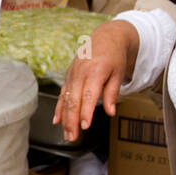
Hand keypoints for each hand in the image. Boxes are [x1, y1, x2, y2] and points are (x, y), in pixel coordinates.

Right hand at [53, 19, 139, 140]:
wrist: (106, 37)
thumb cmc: (114, 56)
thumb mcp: (119, 73)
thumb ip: (112, 93)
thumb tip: (110, 112)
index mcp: (95, 71)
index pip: (88, 95)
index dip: (85, 112)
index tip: (85, 126)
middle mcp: (80, 73)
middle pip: (73, 100)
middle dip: (72, 120)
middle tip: (72, 137)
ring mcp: (72, 74)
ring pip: (66, 99)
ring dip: (65, 118)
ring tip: (66, 134)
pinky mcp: (69, 76)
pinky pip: (62, 94)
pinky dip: (59, 108)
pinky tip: (57, 120)